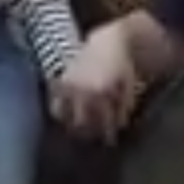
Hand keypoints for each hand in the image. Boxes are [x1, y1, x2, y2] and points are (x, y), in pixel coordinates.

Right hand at [53, 27, 137, 141]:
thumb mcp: (128, 87)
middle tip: (94, 137)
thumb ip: (124, 107)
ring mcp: (69, 86)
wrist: (107, 43)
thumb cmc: (121, 66)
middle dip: (90, 133)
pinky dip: (60, 112)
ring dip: (72, 125)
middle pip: (83, 123)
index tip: (110, 141)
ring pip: (65, 116)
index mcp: (102, 92)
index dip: (108, 134)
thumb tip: (120, 126)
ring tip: (79, 130)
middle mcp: (83, 90)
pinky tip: (65, 117)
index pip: (104, 122)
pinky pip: (55, 103)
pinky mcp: (59, 81)